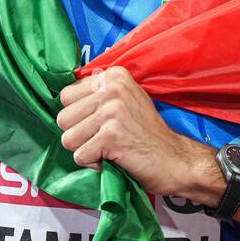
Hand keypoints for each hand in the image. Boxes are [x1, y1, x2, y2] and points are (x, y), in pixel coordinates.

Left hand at [57, 66, 220, 199]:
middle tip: (102, 140)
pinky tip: (113, 159)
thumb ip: (100, 92)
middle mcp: (111, 88)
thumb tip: (71, 89)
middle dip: (78, 135)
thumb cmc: (148, 133)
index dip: (78, 116)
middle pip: (63, 118)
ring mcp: (111, 111)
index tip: (99, 123)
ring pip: (68, 138)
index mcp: (113, 76)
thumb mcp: (128, 99)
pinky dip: (93, 164)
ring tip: (107, 149)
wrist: (176, 159)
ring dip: (85, 150)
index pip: (66, 95)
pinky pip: (80, 156)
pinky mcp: (110, 136)